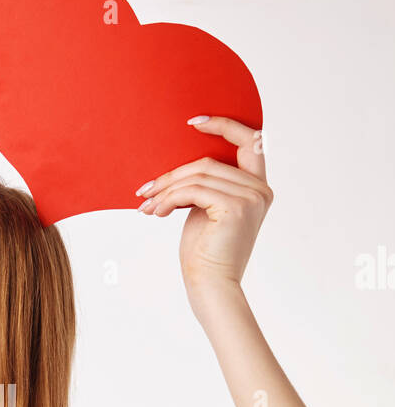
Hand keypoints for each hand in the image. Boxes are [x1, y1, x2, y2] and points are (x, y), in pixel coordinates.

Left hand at [135, 115, 272, 299]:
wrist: (210, 284)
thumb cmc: (205, 252)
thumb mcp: (206, 209)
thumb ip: (206, 185)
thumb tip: (180, 167)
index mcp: (258, 187)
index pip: (251, 141)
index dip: (224, 125)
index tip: (193, 122)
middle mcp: (260, 189)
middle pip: (209, 162)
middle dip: (172, 175)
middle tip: (146, 190)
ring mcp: (250, 197)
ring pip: (197, 175)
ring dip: (165, 189)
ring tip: (147, 205)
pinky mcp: (235, 207)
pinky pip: (192, 191)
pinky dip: (168, 200)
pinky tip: (156, 212)